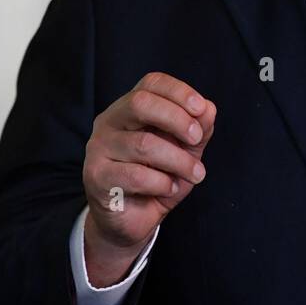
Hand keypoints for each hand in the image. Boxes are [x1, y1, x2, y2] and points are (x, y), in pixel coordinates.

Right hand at [82, 71, 216, 286]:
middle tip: (196, 139)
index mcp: (130, 108)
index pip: (152, 83)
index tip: (201, 109)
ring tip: (195, 174)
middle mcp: (109, 122)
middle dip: (177, 119)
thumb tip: (209, 108)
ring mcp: (99, 149)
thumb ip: (198, 129)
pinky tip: (169, 188)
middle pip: (140, 103)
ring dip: (178, 160)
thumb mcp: (185, 151)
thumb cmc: (158, 178)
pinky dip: (162, 183)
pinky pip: (136, 175)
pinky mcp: (96, 177)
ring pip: (144, 144)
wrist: (132, 220)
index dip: (179, 92)